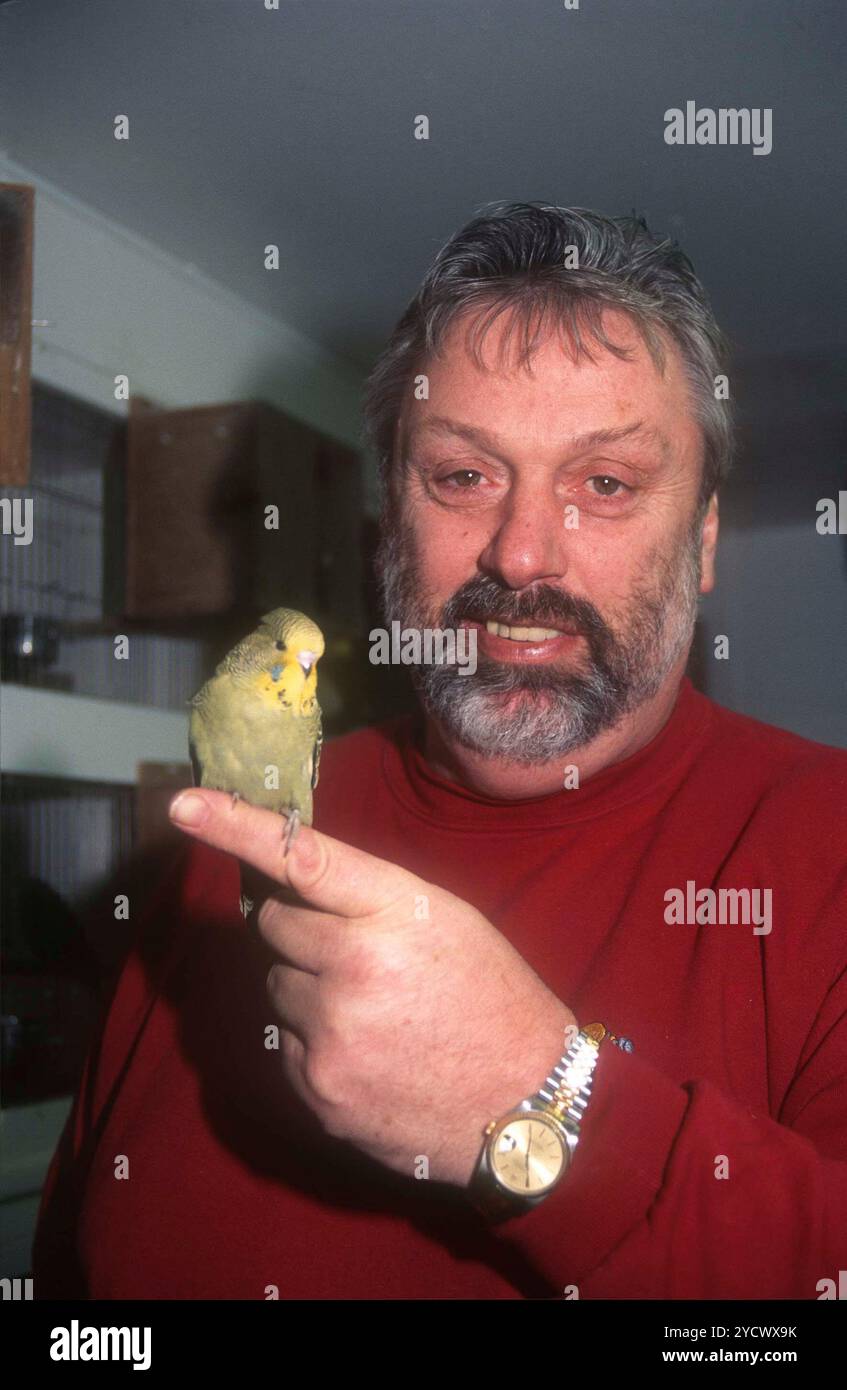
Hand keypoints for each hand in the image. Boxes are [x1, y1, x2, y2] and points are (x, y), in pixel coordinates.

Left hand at [168, 789, 577, 1187]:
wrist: (524, 1105)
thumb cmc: (490, 998)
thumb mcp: (447, 920)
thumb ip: (367, 898)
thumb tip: (290, 889)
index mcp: (394, 913)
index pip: (301, 858)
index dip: (235, 826)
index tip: (184, 804)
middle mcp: (354, 967)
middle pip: (274, 925)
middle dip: (302, 932)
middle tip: (358, 955)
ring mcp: (331, 1033)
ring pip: (276, 986)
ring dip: (307, 990)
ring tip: (374, 1012)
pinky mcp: (316, 1088)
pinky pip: (283, 1044)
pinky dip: (313, 1042)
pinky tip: (368, 1052)